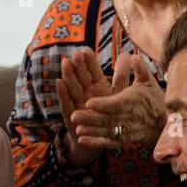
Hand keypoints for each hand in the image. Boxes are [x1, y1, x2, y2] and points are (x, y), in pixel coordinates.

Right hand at [55, 47, 113, 167]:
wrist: (100, 137)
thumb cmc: (109, 114)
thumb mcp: (118, 94)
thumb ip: (121, 76)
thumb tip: (127, 55)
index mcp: (98, 86)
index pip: (92, 71)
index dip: (89, 61)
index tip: (85, 49)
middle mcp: (86, 93)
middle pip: (81, 77)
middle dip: (78, 65)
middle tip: (76, 53)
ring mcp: (78, 103)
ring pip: (72, 87)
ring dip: (68, 75)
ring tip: (65, 62)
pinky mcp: (72, 114)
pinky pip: (67, 103)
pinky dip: (63, 93)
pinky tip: (59, 82)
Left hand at [68, 52, 166, 150]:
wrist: (165, 124)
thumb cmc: (153, 99)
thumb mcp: (148, 82)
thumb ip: (140, 69)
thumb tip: (133, 57)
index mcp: (133, 101)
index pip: (117, 104)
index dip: (103, 104)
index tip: (89, 102)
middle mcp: (130, 117)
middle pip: (109, 119)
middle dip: (91, 118)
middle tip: (74, 116)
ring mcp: (127, 131)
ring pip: (107, 131)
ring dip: (91, 131)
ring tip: (77, 128)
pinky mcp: (124, 140)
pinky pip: (109, 142)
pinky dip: (95, 142)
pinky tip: (82, 140)